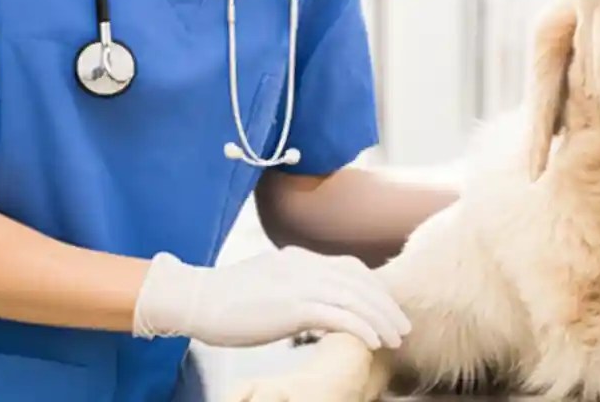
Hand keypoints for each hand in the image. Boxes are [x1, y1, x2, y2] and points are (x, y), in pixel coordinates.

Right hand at [131, 247, 410, 349]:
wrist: (196, 299)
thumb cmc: (226, 299)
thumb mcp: (267, 283)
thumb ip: (293, 286)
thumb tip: (313, 306)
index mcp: (299, 258)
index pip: (350, 268)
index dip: (374, 288)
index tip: (387, 308)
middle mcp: (304, 265)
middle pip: (360, 282)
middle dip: (385, 305)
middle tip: (403, 326)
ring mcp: (299, 283)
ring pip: (355, 299)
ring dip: (380, 320)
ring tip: (395, 339)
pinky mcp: (292, 306)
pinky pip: (338, 316)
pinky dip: (361, 328)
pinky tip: (373, 342)